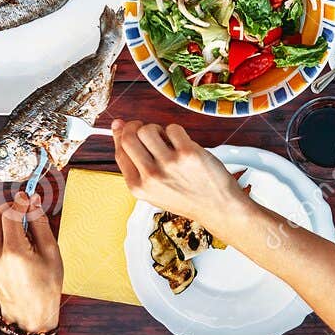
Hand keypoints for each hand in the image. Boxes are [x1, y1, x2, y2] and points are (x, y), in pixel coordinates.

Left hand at [0, 192, 62, 333]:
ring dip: (2, 219)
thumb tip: (34, 201)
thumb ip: (40, 223)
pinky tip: (13, 241)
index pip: (10, 214)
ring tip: (20, 227)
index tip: (27, 195)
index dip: (19, 201)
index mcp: (14, 253)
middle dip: (7, 207)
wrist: (29, 314)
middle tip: (22, 207)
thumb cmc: (45, 287)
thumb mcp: (51, 253)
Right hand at [110, 120, 254, 239]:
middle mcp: (150, 177)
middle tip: (148, 130)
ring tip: (167, 140)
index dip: (121, 135)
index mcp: (138, 187)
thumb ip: (134, 163)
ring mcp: (169, 164)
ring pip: (148, 129)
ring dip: (157, 129)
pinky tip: (183, 144)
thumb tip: (117, 127)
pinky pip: (173, 128)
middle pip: (129, 137)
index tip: (126, 127)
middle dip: (136, 127)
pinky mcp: (188, 153)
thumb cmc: (185, 197)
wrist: (218, 208)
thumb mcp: (152, 190)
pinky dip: (177, 132)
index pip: (120, 151)